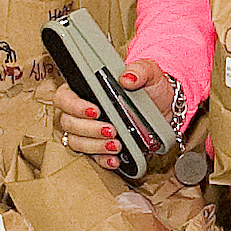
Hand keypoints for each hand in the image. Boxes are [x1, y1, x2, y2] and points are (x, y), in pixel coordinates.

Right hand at [55, 57, 172, 170]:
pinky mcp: (100, 146)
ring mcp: (89, 130)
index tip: (95, 111)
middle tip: (111, 130)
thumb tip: (127, 78)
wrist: (166, 108)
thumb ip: (139, 70)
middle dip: (89, 129)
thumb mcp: (149, 72)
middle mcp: (83, 111)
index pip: (64, 97)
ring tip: (116, 144)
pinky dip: (103, 160)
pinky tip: (115, 159)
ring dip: (95, 145)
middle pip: (69, 122)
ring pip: (77, 142)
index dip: (74, 106)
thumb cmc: (151, 87)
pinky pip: (93, 157)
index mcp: (86, 88)